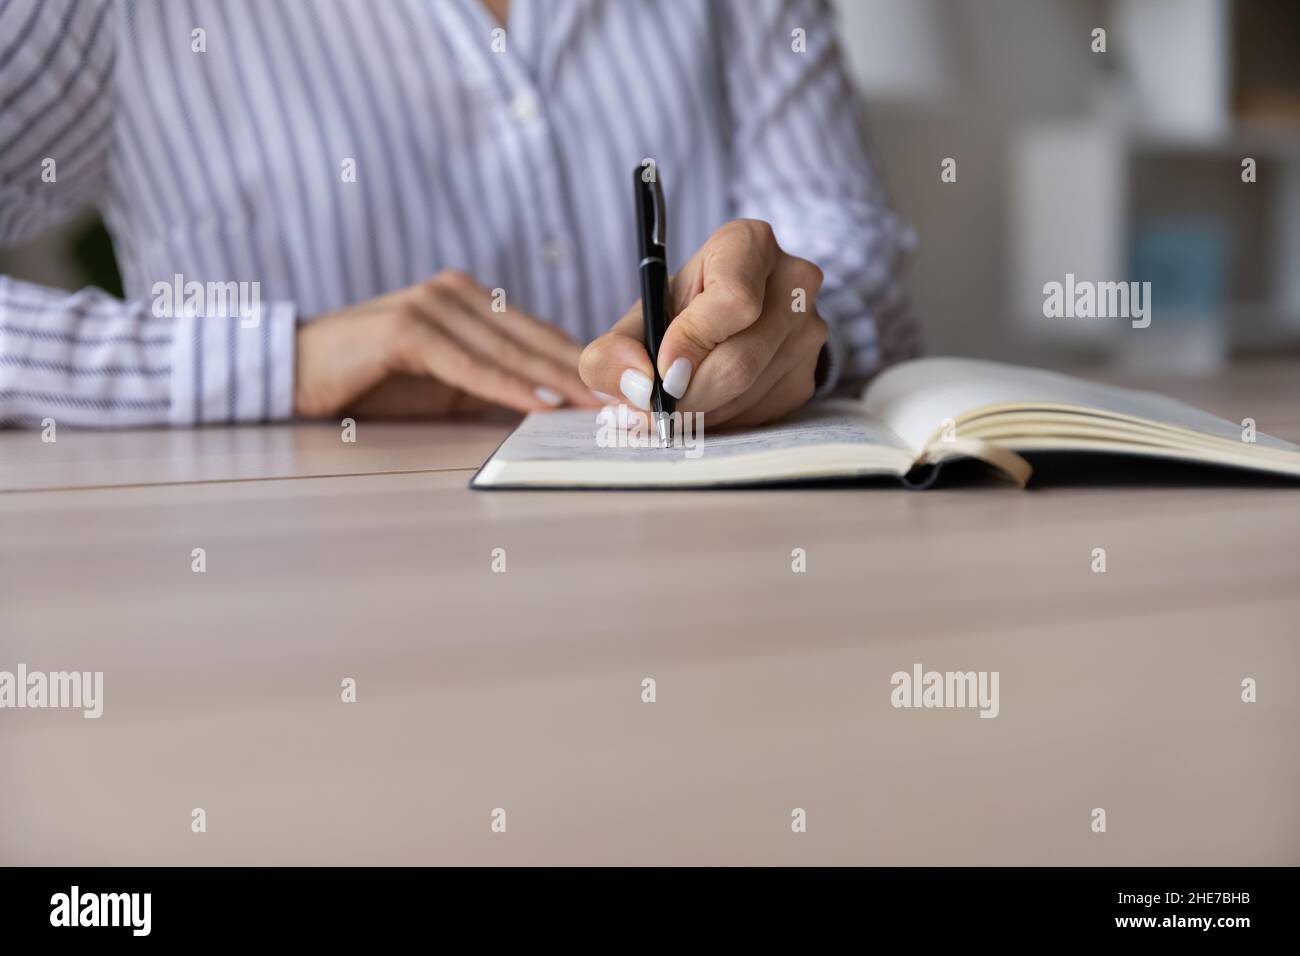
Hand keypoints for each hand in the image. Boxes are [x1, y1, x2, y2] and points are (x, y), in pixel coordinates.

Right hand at [294, 271, 601, 418]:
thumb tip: (555, 409)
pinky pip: (469, 365)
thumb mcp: (446, 385)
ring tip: (601, 407)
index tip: (627, 391)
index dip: (586, 365)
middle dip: (586, 373)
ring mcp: (431, 304)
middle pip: (536, 339)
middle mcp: (456, 293)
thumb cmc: (371, 382)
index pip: (541, 335)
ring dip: (557, 382)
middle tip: (632, 400)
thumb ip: (494, 386)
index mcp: (471, 300)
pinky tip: (541, 404)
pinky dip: (507, 387)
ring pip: (510, 352)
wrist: (293, 370)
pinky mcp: (405, 328)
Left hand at [579, 219, 826, 427]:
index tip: (662, 371)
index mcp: (749, 244)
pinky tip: (705, 404)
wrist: (717, 329)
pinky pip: (761, 414)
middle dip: (687, 395)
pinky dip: (723, 420)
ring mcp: (809, 331)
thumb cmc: (676, 316)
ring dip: (700, 412)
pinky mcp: (809, 375)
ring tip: (672, 406)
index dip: (692, 342)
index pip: (734, 300)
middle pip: (740, 359)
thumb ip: (613, 351)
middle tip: (652, 410)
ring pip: (748, 393)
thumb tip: (635, 384)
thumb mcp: (638, 321)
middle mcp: (793, 280)